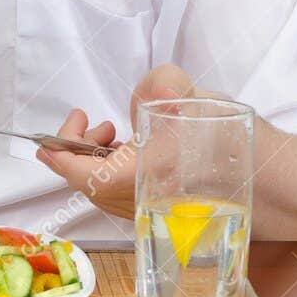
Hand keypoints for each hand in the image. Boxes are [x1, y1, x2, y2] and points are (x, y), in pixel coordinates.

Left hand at [35, 64, 200, 219]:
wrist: (243, 163)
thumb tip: (162, 94)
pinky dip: (106, 171)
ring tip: (110, 133)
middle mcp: (144, 200)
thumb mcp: (192, 94)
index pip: (90, 178)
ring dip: (92, 161)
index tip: (53, 137)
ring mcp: (146, 209)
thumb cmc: (214, 128)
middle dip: (78, 153)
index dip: (63, 158)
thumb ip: (170, 85)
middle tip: (89, 123)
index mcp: (150, 175)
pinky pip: (114, 196)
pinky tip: (121, 150)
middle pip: (89, 186)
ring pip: (100, 192)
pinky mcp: (149, 210)